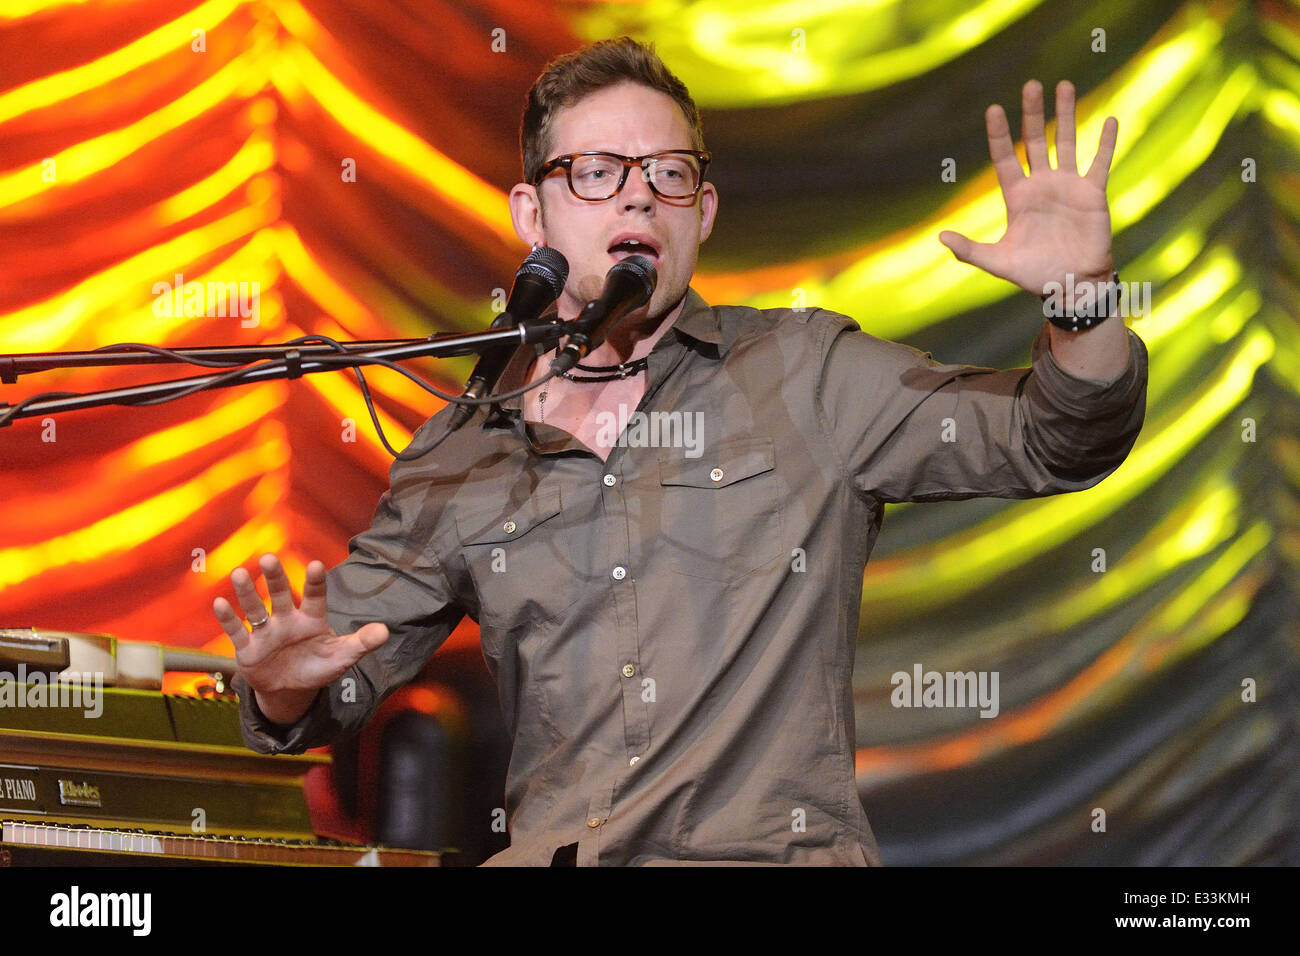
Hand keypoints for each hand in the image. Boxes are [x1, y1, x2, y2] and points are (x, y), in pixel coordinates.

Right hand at [212, 554, 388, 708]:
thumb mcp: (342, 657)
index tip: (316, 565)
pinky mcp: (248, 647)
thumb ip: (361, 643)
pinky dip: (228, 618)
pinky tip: (219, 603)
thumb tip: (386, 632)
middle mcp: (287, 620)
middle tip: (268, 558)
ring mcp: (266, 632)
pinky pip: (237, 630)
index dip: (315, 582)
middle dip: (275, 578)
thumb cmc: (318, 666)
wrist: (291, 689)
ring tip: (239, 574)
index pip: (315, 596)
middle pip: (281, 595)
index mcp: (311, 619)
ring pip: (255, 608)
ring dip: (247, 592)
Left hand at [939, 80, 1117, 293]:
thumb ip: (970, 250)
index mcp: (1017, 196)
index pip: (1005, 158)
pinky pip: (1100, 162)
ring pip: (1067, 141)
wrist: (1071, 285)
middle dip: (1033, 113)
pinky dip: (1106, 142)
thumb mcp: (998, 262)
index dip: (999, 134)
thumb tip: (940, 237)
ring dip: (1066, 114)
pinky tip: (1110, 119)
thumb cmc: (1033, 275)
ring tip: (1065, 85)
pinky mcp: (1092, 193)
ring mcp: (1068, 186)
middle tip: (1031, 84)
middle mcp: (1041, 184)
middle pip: (1035, 141)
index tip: (993, 109)